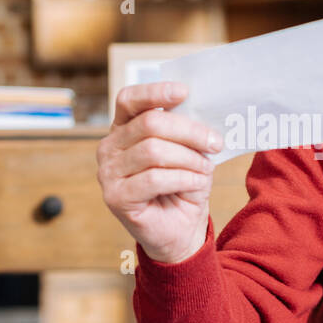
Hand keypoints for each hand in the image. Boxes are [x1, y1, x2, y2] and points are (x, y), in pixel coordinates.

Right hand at [97, 80, 221, 263]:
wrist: (180, 230)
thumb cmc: (183, 186)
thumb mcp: (188, 151)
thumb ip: (186, 129)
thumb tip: (201, 110)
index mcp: (123, 129)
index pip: (129, 99)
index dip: (155, 92)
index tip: (185, 92)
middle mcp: (109, 148)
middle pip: (149, 124)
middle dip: (189, 132)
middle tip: (215, 143)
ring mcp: (108, 173)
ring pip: (153, 151)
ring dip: (188, 159)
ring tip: (205, 169)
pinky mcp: (115, 197)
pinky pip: (154, 178)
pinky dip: (183, 178)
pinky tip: (196, 184)